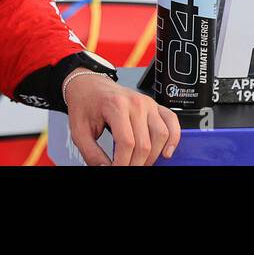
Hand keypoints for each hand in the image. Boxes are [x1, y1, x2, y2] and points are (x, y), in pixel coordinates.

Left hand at [64, 71, 180, 165]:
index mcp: (116, 105)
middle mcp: (135, 103)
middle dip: (136, 163)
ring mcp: (148, 103)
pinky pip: (172, 121)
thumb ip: (92, 154)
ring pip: (161, 135)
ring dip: (153, 156)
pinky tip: (165, 152)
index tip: (115, 170)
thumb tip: (106, 170)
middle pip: (144, 143)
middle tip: (125, 168)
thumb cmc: (85, 104)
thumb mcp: (79, 131)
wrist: (89, 84)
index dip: (122, 164)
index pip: (127, 143)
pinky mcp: (155, 105)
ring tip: (140, 163)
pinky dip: (174, 138)